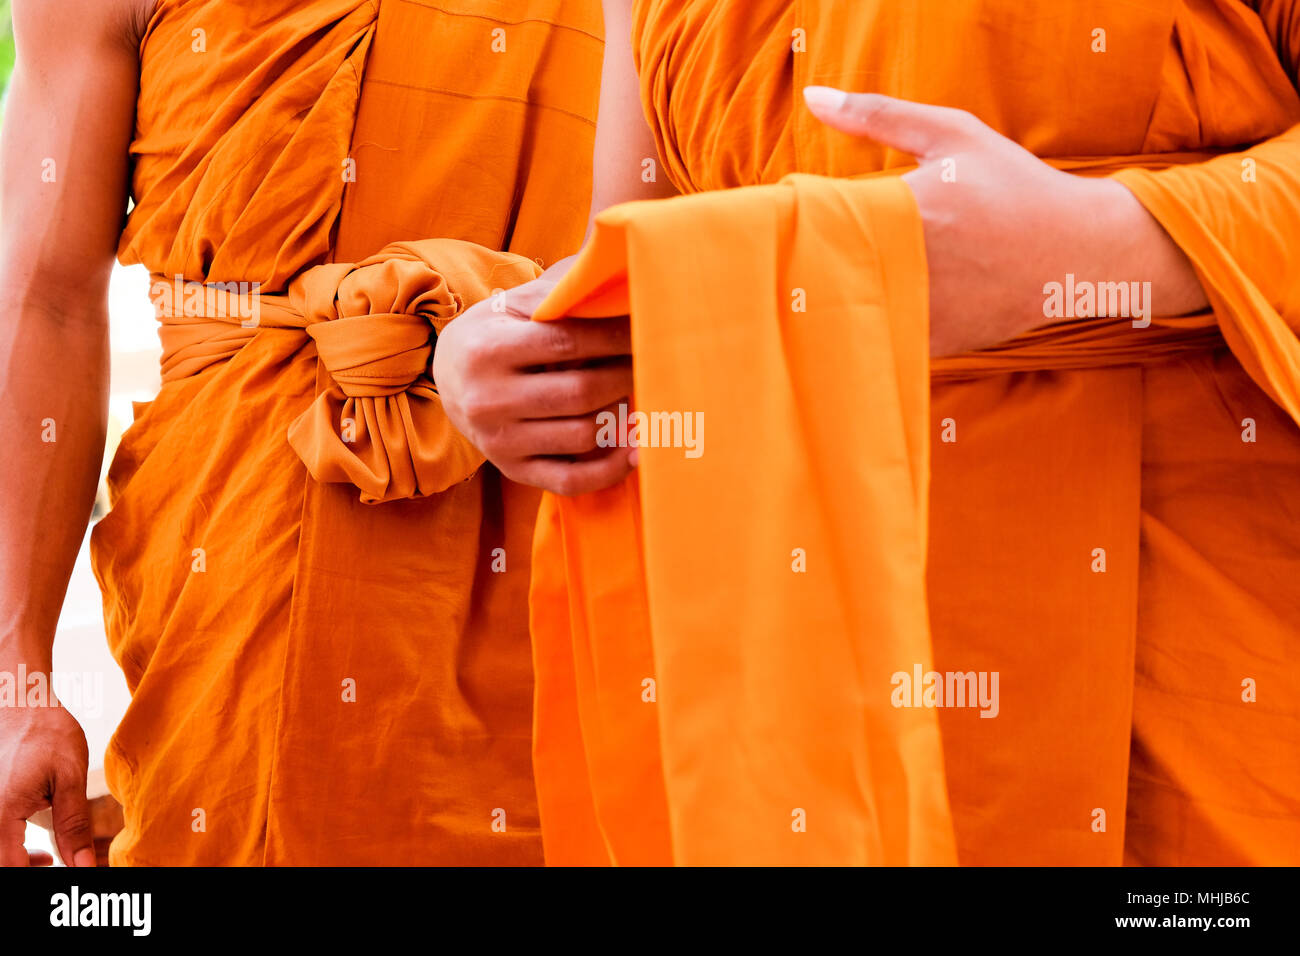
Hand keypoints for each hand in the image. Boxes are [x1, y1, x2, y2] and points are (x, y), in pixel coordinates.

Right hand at [0, 697, 94, 866]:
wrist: (21, 703)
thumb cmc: (47, 733)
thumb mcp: (70, 778)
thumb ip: (74, 826)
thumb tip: (83, 865)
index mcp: (0, 815)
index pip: (13, 868)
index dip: (36, 878)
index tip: (66, 874)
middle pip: (1, 863)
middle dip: (25, 870)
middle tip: (54, 866)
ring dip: (17, 863)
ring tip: (48, 860)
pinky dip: (10, 849)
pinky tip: (32, 846)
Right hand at [433, 273, 635, 495]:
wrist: (447, 378)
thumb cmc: (494, 333)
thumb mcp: (510, 305)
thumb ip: (556, 294)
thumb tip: (611, 279)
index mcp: (488, 350)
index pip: (568, 342)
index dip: (615, 336)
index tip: (644, 327)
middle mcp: (488, 400)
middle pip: (580, 392)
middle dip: (625, 374)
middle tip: (648, 360)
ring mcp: (499, 442)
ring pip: (582, 435)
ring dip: (622, 415)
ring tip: (640, 393)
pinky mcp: (513, 471)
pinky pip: (571, 481)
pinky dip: (610, 470)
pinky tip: (636, 450)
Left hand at [802, 88, 1207, 355]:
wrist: (1078, 254)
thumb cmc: (1013, 187)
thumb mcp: (953, 137)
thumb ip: (878, 116)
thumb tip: (812, 97)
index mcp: (911, 210)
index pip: (823, 220)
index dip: (801, 220)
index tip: (792, 216)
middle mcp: (915, 266)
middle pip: (830, 269)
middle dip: (813, 260)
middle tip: (803, 250)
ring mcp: (925, 310)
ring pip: (852, 310)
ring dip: (839, 295)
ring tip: (841, 277)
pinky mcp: (932, 343)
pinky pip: (882, 336)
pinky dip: (873, 322)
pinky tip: (878, 302)